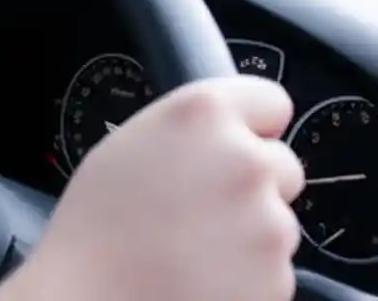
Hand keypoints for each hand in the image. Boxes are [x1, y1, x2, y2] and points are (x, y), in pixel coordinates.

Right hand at [0, 76, 303, 300]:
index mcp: (203, 115)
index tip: (238, 143)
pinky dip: (248, 277)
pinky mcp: (277, 278)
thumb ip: (190, 129)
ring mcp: (268, 223)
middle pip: (282, 164)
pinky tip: (200, 277)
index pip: (272, 100)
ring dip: (250, 235)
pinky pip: (274, 270)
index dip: (253, 126)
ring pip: (278, 222)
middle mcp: (245, 160)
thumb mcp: (129, 146)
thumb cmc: (94, 231)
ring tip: (191, 250)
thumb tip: (228, 132)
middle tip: (201, 209)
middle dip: (254, 185)